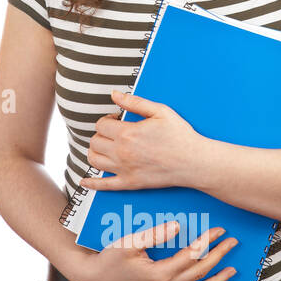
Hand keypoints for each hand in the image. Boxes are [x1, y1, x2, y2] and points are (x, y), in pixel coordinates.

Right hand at [78, 220, 238, 280]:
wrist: (96, 278)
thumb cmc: (109, 260)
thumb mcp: (129, 242)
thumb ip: (154, 235)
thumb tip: (176, 227)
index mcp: (159, 273)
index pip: (191, 255)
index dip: (207, 242)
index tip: (218, 231)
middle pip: (200, 271)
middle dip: (219, 255)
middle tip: (231, 243)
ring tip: (231, 271)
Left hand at [80, 90, 203, 190]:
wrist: (195, 162)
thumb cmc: (180, 135)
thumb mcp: (160, 111)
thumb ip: (134, 102)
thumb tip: (114, 94)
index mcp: (127, 133)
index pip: (101, 124)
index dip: (107, 119)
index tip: (117, 119)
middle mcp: (121, 152)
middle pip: (94, 141)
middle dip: (101, 134)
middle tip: (113, 133)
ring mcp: (124, 169)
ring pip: (94, 160)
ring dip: (95, 152)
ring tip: (105, 148)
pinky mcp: (130, 183)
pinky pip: (104, 185)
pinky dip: (92, 184)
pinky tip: (85, 181)